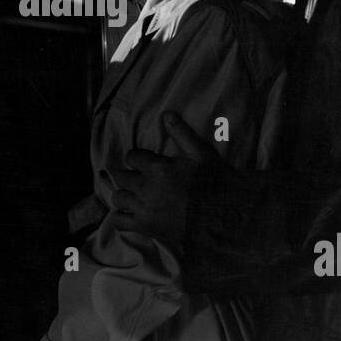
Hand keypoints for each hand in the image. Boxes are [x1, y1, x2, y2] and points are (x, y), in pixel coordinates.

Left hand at [100, 111, 225, 244]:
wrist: (222, 215)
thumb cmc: (214, 182)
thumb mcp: (200, 153)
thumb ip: (181, 133)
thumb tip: (167, 113)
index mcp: (157, 167)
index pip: (131, 157)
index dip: (136, 158)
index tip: (143, 162)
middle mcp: (146, 187)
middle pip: (120, 176)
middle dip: (127, 175)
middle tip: (137, 178)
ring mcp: (144, 208)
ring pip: (118, 197)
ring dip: (123, 194)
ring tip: (133, 195)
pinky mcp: (145, 226)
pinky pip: (119, 221)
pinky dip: (119, 218)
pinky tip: (127, 215)